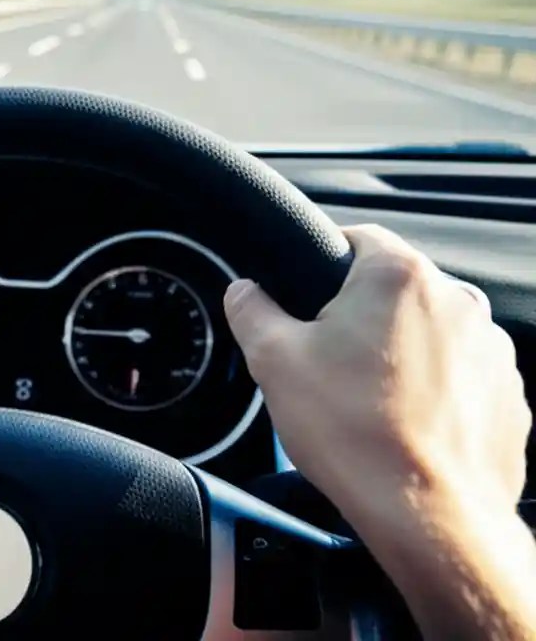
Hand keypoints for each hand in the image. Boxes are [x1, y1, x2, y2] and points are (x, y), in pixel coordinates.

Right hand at [224, 224, 534, 639]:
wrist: (426, 513)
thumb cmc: (354, 433)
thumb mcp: (273, 361)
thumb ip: (251, 309)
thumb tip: (244, 291)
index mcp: (399, 277)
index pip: (355, 237)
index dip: (320, 264)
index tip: (303, 300)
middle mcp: (457, 301)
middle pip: (392, 291)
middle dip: (358, 320)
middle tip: (325, 364)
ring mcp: (492, 349)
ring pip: (428, 335)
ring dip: (398, 356)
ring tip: (363, 405)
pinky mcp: (507, 394)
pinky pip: (458, 378)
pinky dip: (432, 394)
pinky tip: (400, 427)